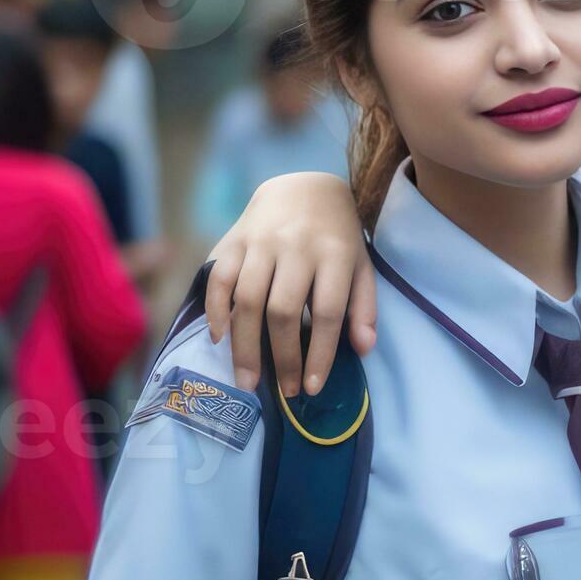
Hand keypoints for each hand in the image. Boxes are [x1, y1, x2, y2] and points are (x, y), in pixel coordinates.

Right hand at [206, 171, 373, 396]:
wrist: (303, 188)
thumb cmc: (337, 238)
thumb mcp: (361, 267)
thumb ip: (364, 307)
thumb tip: (363, 349)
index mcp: (335, 255)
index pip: (328, 313)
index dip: (319, 353)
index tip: (313, 387)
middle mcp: (296, 247)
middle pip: (283, 311)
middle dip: (282, 357)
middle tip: (283, 391)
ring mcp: (260, 242)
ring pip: (247, 299)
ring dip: (245, 345)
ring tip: (248, 380)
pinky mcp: (232, 239)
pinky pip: (218, 279)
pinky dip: (216, 310)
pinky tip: (220, 339)